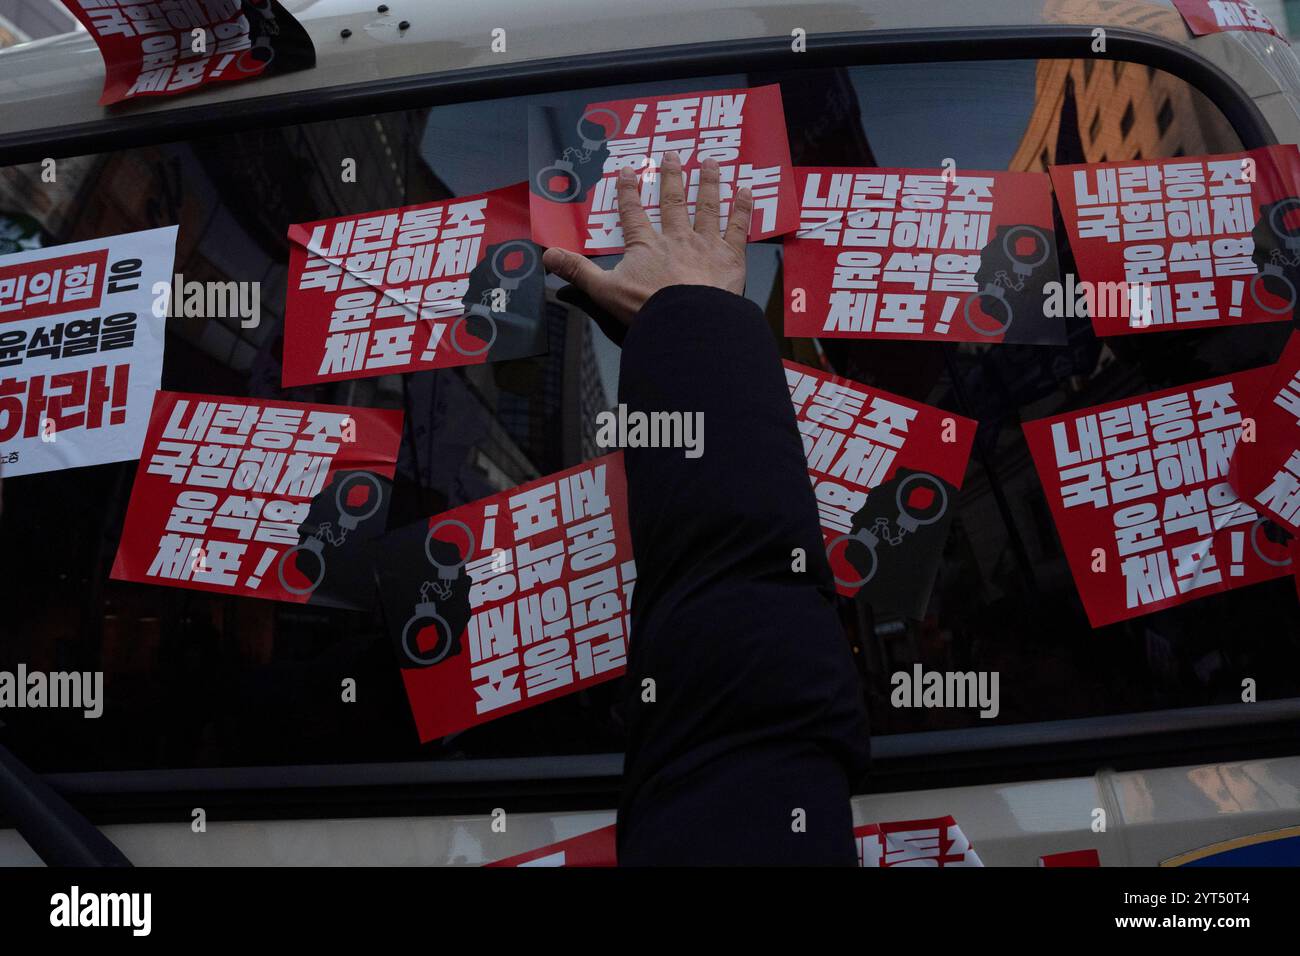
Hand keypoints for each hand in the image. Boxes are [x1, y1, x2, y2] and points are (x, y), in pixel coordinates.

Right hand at [542, 151, 752, 327]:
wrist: (687, 321)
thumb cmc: (647, 308)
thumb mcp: (604, 290)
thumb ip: (577, 271)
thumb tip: (548, 256)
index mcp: (646, 245)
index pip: (633, 213)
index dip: (628, 192)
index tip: (628, 172)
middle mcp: (676, 237)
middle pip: (673, 202)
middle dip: (672, 177)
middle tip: (672, 154)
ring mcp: (705, 244)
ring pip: (707, 207)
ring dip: (709, 183)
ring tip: (711, 163)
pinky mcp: (730, 257)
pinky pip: (738, 228)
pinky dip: (743, 209)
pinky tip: (746, 191)